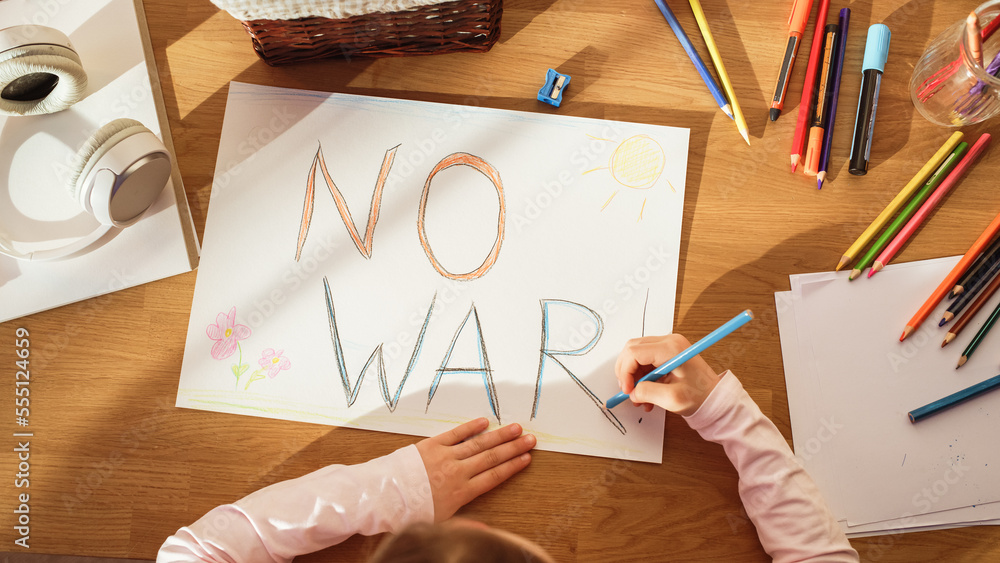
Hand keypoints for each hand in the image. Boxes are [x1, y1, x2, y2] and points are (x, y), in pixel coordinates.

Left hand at [415, 418, 534, 521]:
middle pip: (492, 457)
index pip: (494, 476)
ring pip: (478, 444)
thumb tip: (486, 531)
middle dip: (513, 448)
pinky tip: (485, 422)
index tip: (527, 458)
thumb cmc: (411, 512)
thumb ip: (465, 524)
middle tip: (530, 439)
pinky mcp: (432, 445)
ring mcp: (445, 456)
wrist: (385, 496)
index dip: (513, 466)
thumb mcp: (441, 524)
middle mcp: (457, 472)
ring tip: (515, 428)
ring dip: (499, 435)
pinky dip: (471, 427)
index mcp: (461, 492)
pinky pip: (456, 434)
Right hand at [615, 334, 720, 415]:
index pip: (634, 352)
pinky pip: (645, 361)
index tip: (627, 390)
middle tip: (629, 391)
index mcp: (670, 348)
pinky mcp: (667, 353)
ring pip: (636, 355)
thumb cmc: (700, 396)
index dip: (625, 372)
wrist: (715, 397)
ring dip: (634, 377)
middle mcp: (668, 342)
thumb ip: (648, 393)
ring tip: (640, 397)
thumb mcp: (672, 399)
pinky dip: (641, 377)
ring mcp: (668, 345)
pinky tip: (647, 393)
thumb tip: (632, 392)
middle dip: (626, 372)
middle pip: (632, 349)